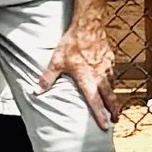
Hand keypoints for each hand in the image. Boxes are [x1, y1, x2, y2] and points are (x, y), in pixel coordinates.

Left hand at [37, 14, 117, 130]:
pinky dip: (111, 81)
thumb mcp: (56, 61)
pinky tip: (109, 81)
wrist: (89, 26)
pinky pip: (112, 73)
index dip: (100, 115)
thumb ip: (47, 78)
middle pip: (110, 97)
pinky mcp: (110, 59)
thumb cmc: (72, 43)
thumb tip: (37, 91)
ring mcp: (107, 67)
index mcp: (87, 79)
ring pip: (112, 85)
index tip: (105, 126)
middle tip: (115, 119)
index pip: (95, 102)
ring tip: (113, 103)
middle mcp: (100, 76)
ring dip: (113, 96)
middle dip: (113, 110)